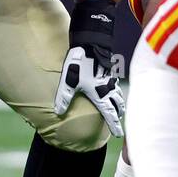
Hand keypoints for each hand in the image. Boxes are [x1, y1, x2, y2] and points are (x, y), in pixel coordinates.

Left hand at [55, 0, 124, 136]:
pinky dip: (116, 92)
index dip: (113, 124)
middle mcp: (109, 88)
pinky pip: (115, 85)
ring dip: (119, 103)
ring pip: (118, 94)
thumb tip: (58, 112)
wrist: (90, 42)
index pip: (109, 113)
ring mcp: (111, 78)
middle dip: (118, 115)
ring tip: (118, 109)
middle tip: (119, 122)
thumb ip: (64, 97)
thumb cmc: (79, 63)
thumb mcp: (68, 81)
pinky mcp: (110, 70)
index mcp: (100, 93)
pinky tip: (111, 90)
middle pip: (117, 105)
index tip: (118, 134)